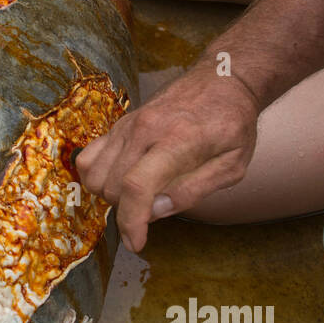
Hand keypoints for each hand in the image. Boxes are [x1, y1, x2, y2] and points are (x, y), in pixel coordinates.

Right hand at [76, 59, 261, 251]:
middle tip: (152, 211)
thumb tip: (156, 210)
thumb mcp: (233, 165)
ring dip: (111, 196)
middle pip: (112, 185)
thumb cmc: (233, 123)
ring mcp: (127, 124)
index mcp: (178, 140)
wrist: (222, 79)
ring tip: (139, 196)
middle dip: (127, 212)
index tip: (136, 243)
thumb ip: (194, 190)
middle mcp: (145, 129)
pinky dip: (97, 177)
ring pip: (95, 174)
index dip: (131, 222)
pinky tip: (119, 181)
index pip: (137, 185)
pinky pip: (90, 157)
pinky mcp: (119, 124)